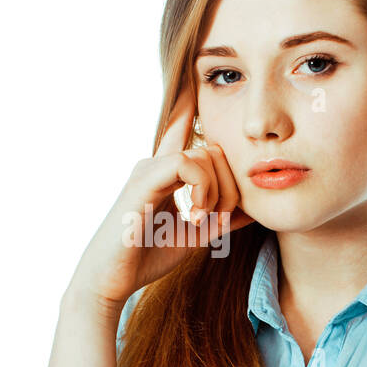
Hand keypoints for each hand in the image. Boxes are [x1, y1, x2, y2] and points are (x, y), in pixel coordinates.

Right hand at [69, 86, 257, 317]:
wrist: (113, 279)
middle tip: (220, 217)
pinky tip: (195, 215)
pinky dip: (203, 190)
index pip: (181, 131)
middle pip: (213, 150)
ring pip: (204, 155)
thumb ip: (221, 219)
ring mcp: (148, 169)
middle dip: (231, 185)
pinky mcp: (143, 180)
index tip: (193, 88)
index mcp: (166, 174)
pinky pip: (187, 164)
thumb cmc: (147, 257)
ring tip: (203, 219)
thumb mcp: (196, 235)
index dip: (190, 107)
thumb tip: (253, 210)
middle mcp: (157, 165)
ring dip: (218, 192)